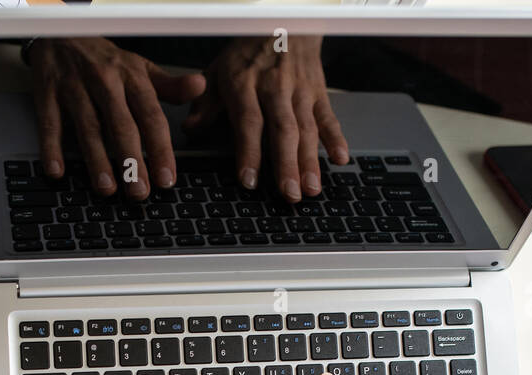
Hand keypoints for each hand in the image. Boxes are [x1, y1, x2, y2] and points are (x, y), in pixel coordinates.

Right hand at [30, 38, 205, 199]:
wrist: (63, 31)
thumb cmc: (106, 60)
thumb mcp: (141, 68)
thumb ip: (170, 86)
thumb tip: (200, 86)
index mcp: (132, 78)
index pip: (151, 116)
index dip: (160, 149)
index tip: (167, 178)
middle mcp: (105, 82)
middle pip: (121, 126)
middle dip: (132, 161)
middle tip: (139, 192)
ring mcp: (75, 88)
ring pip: (88, 128)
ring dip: (97, 160)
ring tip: (107, 189)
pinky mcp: (47, 93)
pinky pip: (50, 123)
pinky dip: (51, 148)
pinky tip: (56, 171)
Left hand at [184, 36, 348, 200]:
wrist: (283, 23)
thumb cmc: (247, 52)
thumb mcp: (217, 72)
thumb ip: (205, 103)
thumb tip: (190, 129)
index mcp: (245, 84)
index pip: (249, 122)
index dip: (250, 152)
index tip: (249, 180)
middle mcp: (275, 88)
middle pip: (283, 130)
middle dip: (287, 165)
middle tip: (290, 194)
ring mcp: (300, 91)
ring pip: (307, 128)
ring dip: (310, 161)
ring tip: (311, 188)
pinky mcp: (318, 92)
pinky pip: (328, 116)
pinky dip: (336, 138)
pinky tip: (340, 159)